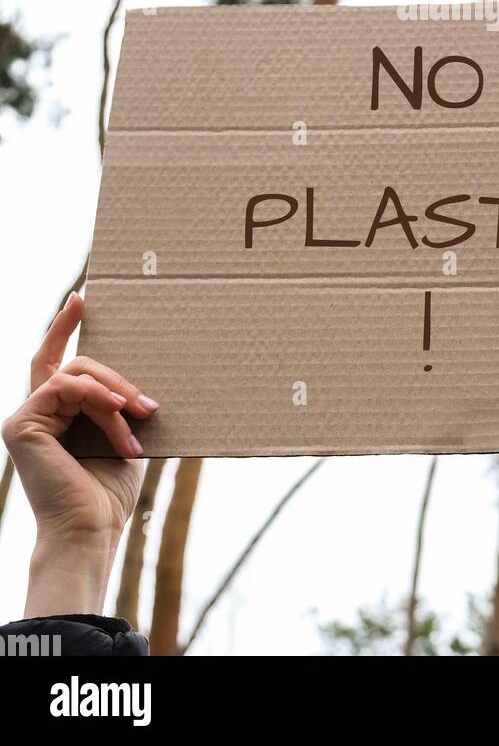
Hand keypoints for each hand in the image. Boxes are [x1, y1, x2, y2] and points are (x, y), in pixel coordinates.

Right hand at [1, 292, 158, 614]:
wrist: (91, 528)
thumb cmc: (108, 491)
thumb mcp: (120, 435)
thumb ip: (118, 404)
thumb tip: (141, 378)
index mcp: (56, 416)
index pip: (56, 361)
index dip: (63, 326)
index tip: (82, 298)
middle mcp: (35, 413)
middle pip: (74, 363)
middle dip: (116, 376)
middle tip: (149, 405)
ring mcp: (24, 417)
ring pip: (76, 374)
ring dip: (114, 394)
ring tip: (139, 421)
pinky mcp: (21, 423)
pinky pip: (65, 387)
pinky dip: (97, 399)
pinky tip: (118, 414)